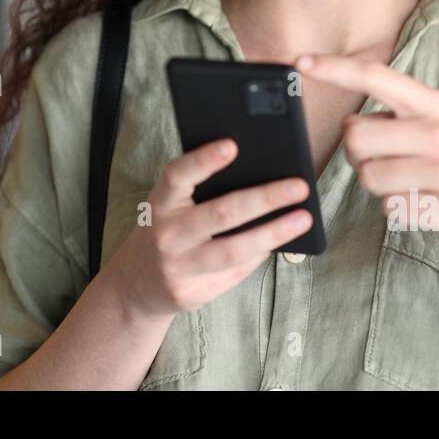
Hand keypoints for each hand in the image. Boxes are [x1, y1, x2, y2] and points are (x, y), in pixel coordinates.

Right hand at [106, 137, 314, 319]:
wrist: (136, 284)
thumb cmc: (166, 230)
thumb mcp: (169, 206)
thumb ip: (198, 191)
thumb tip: (258, 176)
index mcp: (159, 203)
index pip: (178, 176)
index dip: (203, 160)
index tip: (232, 144)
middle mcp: (166, 235)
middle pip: (221, 214)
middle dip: (264, 198)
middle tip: (298, 186)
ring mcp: (177, 268)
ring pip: (234, 250)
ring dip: (274, 233)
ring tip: (303, 218)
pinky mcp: (191, 293)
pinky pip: (236, 271)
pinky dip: (260, 253)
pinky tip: (279, 239)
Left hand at [294, 53, 438, 262]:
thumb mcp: (437, 127)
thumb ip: (395, 118)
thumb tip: (348, 125)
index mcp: (432, 104)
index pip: (375, 77)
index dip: (334, 69)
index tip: (300, 62)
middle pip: (355, 137)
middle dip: (357, 155)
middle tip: (385, 161)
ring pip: (367, 177)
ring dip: (378, 186)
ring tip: (411, 183)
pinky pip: (388, 207)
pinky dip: (397, 209)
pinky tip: (424, 204)